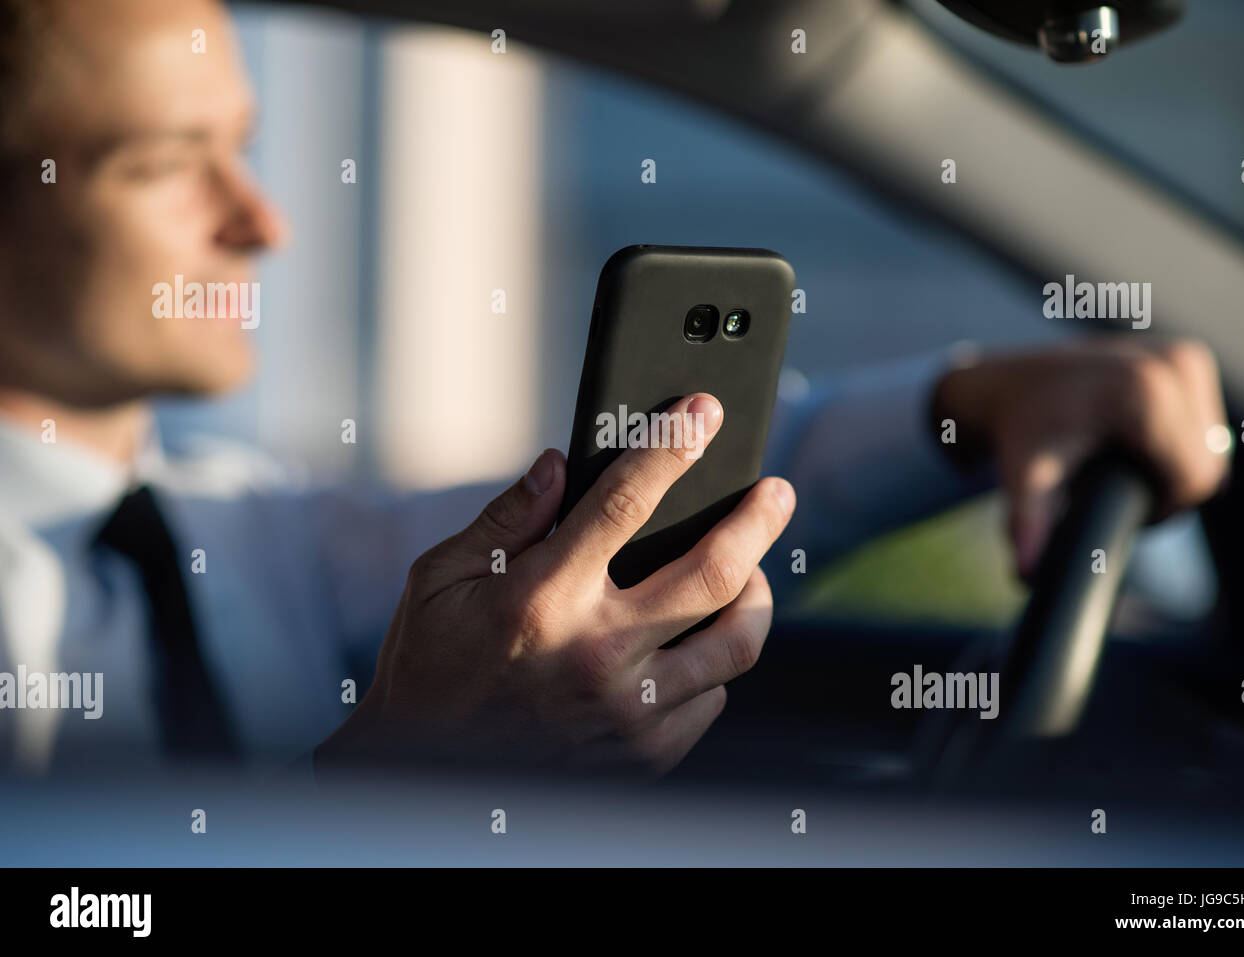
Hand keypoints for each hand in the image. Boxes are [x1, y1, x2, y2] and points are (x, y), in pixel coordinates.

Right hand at [314, 393, 795, 779]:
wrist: (421, 774)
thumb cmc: (429, 669)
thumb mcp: (441, 579)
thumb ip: (508, 519)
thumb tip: (560, 465)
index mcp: (543, 598)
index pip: (625, 502)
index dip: (671, 447)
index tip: (703, 414)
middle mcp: (596, 652)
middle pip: (714, 573)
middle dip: (757, 521)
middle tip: (775, 493)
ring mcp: (627, 710)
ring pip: (733, 644)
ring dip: (755, 597)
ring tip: (752, 573)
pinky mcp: (641, 754)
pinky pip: (711, 700)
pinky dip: (714, 667)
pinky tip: (698, 645)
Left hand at [931, 337, 1229, 578]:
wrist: (1009, 385)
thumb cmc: (1021, 432)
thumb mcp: (1025, 477)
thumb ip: (1030, 524)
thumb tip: (1025, 575)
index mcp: (1145, 393)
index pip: (1193, 479)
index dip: (1161, 506)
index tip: (1115, 499)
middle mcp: (1171, 365)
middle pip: (1207, 465)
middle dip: (1167, 487)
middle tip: (1112, 482)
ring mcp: (1182, 355)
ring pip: (1211, 447)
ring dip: (1177, 465)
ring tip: (1120, 460)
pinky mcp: (1186, 354)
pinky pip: (1205, 422)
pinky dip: (1180, 441)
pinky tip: (1136, 439)